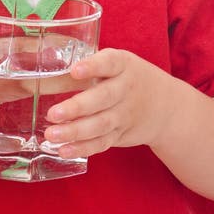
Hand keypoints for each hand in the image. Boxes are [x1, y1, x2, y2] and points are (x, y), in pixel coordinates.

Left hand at [43, 48, 170, 158]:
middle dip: (78, 107)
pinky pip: (102, 142)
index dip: (93, 67)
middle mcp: (126, 89)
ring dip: (75, 131)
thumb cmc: (129, 77)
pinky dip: (83, 148)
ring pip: (101, 124)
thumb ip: (91, 64)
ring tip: (51, 135)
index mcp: (123, 65)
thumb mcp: (118, 63)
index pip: (109, 63)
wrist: (166, 105)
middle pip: (103, 98)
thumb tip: (48, 64)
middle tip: (53, 113)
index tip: (74, 71)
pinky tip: (64, 150)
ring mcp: (125, 114)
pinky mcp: (121, 134)